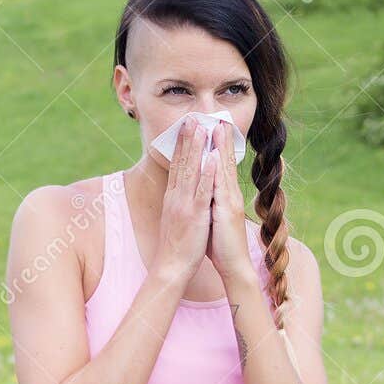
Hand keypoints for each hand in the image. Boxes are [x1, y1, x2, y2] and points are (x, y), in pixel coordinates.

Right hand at [153, 119, 215, 282]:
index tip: (186, 127)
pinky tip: (212, 157)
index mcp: (173, 197)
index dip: (182, 145)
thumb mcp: (174, 217)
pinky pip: (201, 190)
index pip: (177, 165)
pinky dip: (206, 173)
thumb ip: (178, 201)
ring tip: (202, 127)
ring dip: (196, 148)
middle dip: (187, 139)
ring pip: (191, 171)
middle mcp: (176, 196)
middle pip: (182, 162)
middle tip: (192, 117)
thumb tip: (181, 189)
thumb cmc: (176, 245)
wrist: (171, 266)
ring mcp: (185, 204)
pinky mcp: (195, 214)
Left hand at [206, 121, 251, 283]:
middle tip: (217, 117)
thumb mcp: (215, 218)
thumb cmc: (222, 245)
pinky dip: (218, 170)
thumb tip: (205, 192)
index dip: (218, 147)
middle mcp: (229, 195)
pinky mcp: (227, 211)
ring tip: (217, 126)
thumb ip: (212, 202)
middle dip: (221, 139)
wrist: (234, 266)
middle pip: (225, 162)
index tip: (213, 128)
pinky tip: (215, 155)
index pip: (221, 166)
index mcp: (225, 196)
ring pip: (224, 169)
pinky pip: (221, 187)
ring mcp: (230, 202)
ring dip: (221, 147)